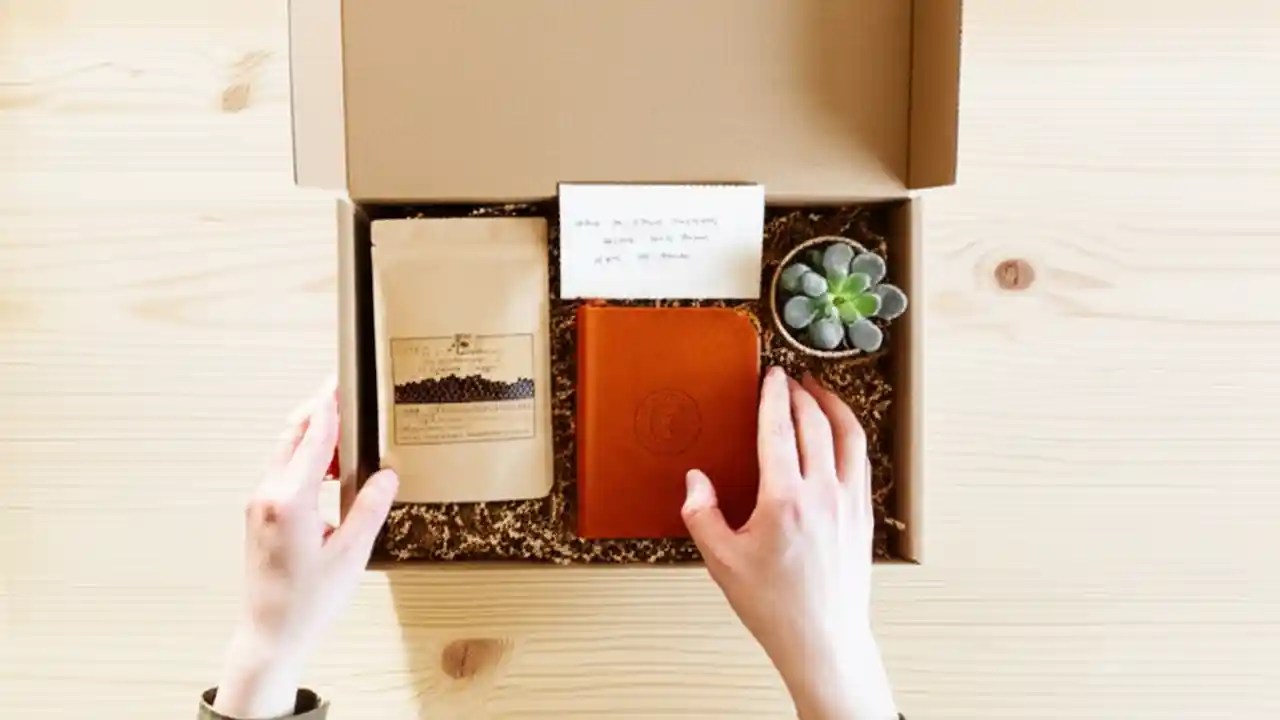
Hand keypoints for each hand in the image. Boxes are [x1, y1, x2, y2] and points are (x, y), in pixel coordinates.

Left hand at [214, 380, 398, 718]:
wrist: (271, 635)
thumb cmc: (308, 602)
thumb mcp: (352, 554)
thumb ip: (370, 507)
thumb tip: (386, 474)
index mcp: (290, 500)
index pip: (314, 439)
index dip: (330, 408)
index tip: (339, 383)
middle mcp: (268, 495)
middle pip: (292, 436)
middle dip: (318, 413)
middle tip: (342, 394)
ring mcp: (259, 505)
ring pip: (284, 452)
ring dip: (312, 437)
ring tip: (345, 434)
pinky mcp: (259, 516)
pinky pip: (281, 472)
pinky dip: (304, 459)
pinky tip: (329, 470)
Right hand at [682, 367, 896, 719]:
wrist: (822, 639)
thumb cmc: (774, 606)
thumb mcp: (721, 561)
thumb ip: (702, 515)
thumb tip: (696, 481)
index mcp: (785, 500)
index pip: (780, 429)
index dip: (774, 396)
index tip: (771, 377)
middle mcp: (823, 494)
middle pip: (816, 423)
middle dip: (802, 393)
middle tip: (789, 378)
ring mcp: (849, 503)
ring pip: (848, 436)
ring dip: (833, 406)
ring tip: (819, 391)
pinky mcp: (863, 515)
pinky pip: (860, 460)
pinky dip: (849, 435)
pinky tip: (839, 434)